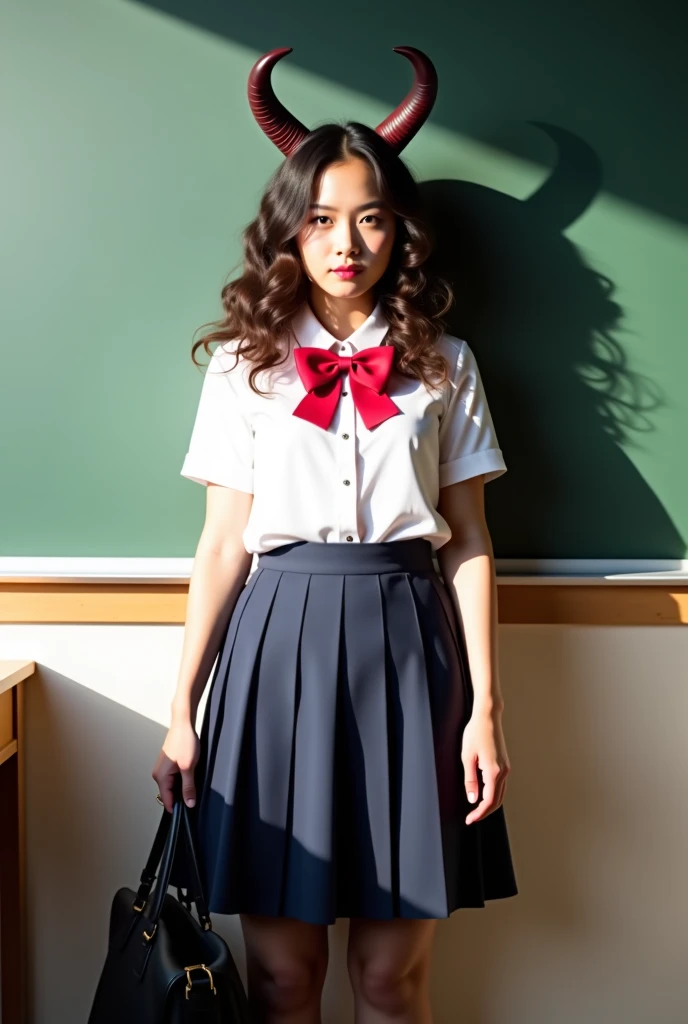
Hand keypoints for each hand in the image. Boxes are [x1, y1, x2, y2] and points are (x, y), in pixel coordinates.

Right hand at [152, 719, 199, 812]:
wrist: (184, 723)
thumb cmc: (184, 741)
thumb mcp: (189, 767)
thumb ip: (188, 787)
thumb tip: (189, 803)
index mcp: (161, 777)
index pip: (167, 801)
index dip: (178, 808)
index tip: (188, 812)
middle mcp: (159, 774)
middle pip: (170, 794)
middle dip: (182, 796)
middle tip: (195, 793)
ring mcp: (163, 769)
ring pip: (174, 786)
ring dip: (183, 786)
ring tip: (193, 778)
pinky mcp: (169, 764)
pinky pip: (175, 778)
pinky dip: (183, 779)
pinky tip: (191, 772)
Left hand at [461, 707, 510, 824]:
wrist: (488, 717)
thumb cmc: (475, 733)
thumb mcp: (467, 757)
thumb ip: (470, 780)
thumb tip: (472, 800)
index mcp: (494, 771)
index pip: (489, 801)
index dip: (479, 814)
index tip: (469, 820)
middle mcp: (503, 772)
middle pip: (497, 801)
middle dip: (484, 812)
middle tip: (471, 818)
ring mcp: (506, 768)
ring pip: (500, 794)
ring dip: (489, 804)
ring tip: (475, 810)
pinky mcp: (504, 765)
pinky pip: (500, 786)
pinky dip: (492, 795)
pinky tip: (482, 795)